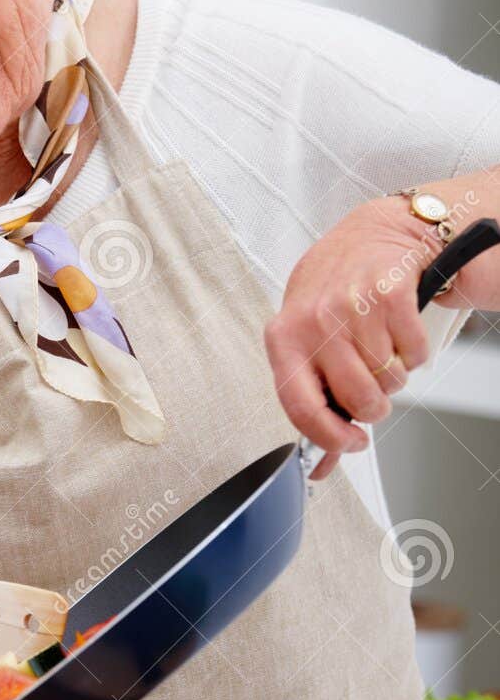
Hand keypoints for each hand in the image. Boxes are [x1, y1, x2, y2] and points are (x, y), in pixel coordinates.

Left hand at [264, 197, 437, 479]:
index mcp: (284, 338)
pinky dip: (414, 352)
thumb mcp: (308, 341)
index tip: (351, 443)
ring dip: (394, 374)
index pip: (301, 407)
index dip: (330, 437)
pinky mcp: (391, 295)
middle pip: (358, 399)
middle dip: (374, 405)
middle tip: (373, 388)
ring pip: (389, 380)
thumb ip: (314, 400)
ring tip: (382, 347)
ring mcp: (353, 306)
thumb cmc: (335, 293)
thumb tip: (321, 464)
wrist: (373, 235)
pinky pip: (414, 354)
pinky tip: (398, 330)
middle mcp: (315, 321)